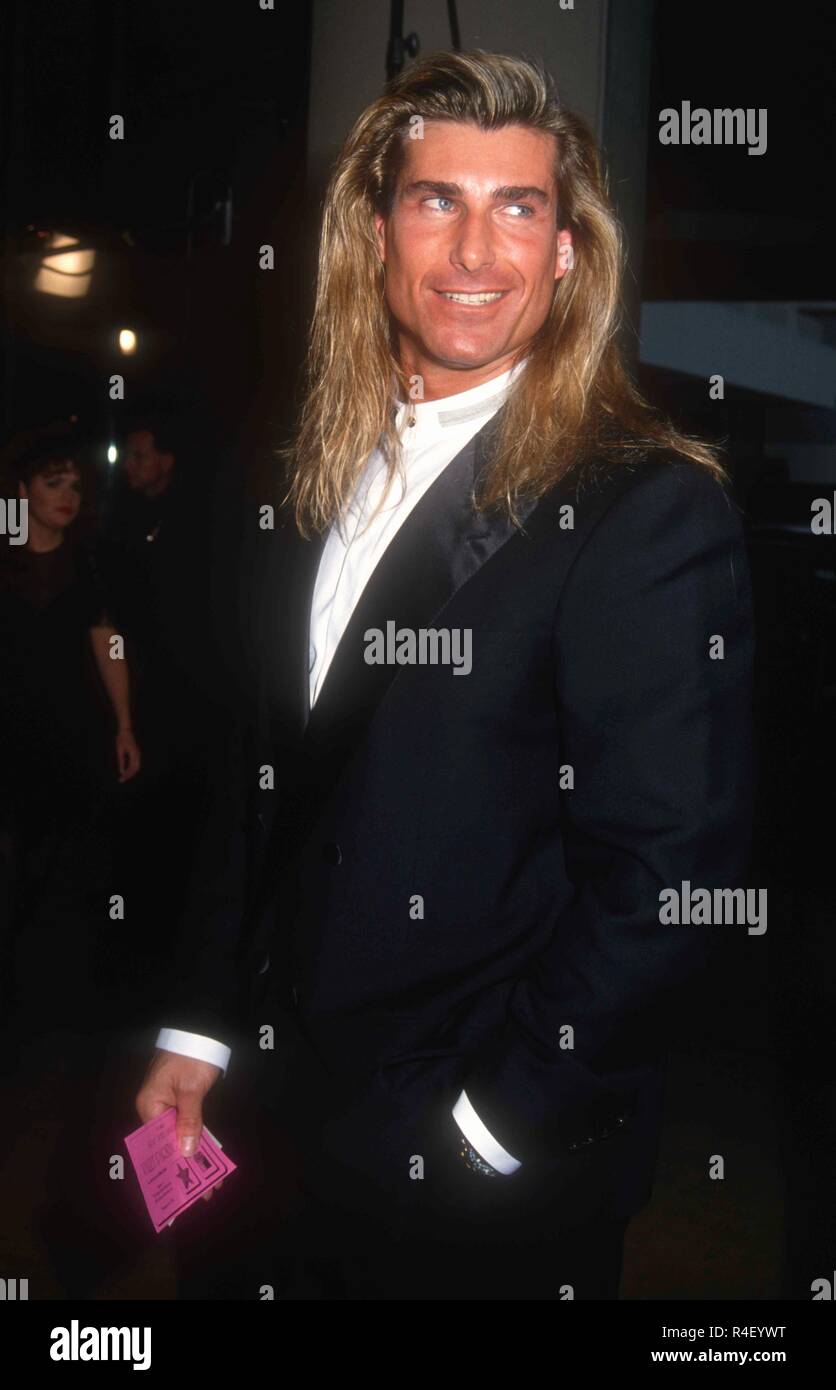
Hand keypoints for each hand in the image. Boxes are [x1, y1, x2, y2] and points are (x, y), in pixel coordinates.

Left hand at [115, 728, 140, 781]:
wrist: (126, 730)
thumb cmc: (121, 739)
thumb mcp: (119, 750)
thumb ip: (121, 761)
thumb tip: (121, 771)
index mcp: (134, 754)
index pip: (132, 768)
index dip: (127, 775)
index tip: (121, 779)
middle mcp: (138, 755)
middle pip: (135, 769)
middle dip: (129, 775)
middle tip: (121, 780)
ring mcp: (138, 754)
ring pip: (136, 767)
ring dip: (130, 773)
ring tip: (123, 777)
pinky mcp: (136, 754)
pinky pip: (135, 764)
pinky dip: (131, 769)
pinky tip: (126, 771)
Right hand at [135, 1049, 223, 1201]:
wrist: (201, 1028)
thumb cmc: (192, 1055)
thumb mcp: (191, 1089)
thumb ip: (189, 1120)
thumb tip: (186, 1153)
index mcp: (149, 1104)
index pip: (157, 1142)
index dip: (171, 1164)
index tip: (184, 1188)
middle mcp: (154, 1107)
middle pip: (168, 1142)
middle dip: (185, 1166)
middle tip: (203, 1192)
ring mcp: (168, 1104)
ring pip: (179, 1136)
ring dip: (194, 1156)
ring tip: (210, 1182)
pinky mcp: (181, 1100)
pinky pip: (187, 1125)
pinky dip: (197, 1140)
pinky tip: (208, 1157)